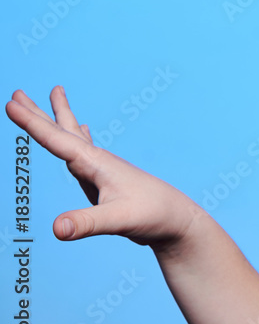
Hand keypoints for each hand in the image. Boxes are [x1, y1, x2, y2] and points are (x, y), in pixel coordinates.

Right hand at [6, 86, 204, 250]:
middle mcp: (98, 161)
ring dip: (59, 118)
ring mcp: (102, 169)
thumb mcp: (117, 221)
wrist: (177, 220)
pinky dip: (78, 137)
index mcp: (96, 163)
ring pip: (74, 138)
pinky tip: (83, 129)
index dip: (32, 123)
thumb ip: (86, 224)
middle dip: (39, 113)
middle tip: (17, 93)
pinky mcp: (105, 180)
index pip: (57, 140)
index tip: (10, 103)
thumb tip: (57, 230)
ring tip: (55, 94)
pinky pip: (85, 152)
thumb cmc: (152, 215)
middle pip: (63, 132)